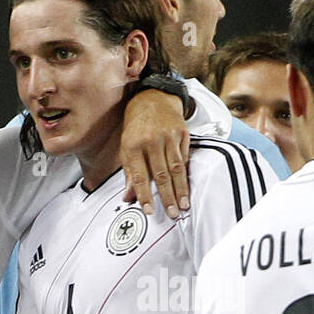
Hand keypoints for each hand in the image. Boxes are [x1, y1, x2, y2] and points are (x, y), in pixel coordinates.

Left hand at [120, 89, 189, 217]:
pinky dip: (185, 173)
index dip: (144, 195)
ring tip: (183, 205)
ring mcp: (168, 136)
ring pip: (176, 168)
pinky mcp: (182, 132)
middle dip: (167, 197)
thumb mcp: (126, 148)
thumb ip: (130, 174)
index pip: (140, 176)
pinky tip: (186, 187)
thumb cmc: (136, 128)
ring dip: (180, 189)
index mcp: (133, 145)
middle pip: (161, 174)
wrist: (152, 100)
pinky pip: (184, 157)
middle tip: (172, 213)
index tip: (149, 210)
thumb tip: (128, 198)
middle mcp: (151, 140)